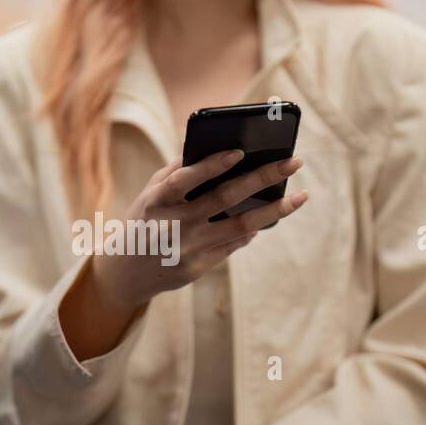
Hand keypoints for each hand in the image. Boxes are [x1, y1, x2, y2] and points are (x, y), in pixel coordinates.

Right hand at [61, 151, 306, 359]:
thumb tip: (213, 150)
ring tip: (299, 197)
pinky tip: (269, 217)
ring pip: (240, 226)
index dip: (211, 165)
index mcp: (157, 202)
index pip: (184, 179)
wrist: (125, 274)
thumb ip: (175, 173)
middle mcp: (174, 225)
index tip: (240, 152)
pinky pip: (232, 245)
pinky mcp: (198, 268)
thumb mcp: (149, 195)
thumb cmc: (143, 222)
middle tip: (293, 162)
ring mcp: (188, 249)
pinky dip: (251, 230)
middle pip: (224, 198)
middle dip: (262, 178)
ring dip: (273, 211)